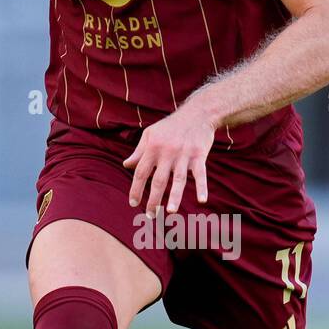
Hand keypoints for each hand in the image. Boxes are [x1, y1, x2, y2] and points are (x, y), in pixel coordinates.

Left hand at [123, 100, 214, 214]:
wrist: (197, 113)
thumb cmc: (171, 126)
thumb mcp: (151, 134)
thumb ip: (139, 151)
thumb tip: (126, 165)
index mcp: (153, 147)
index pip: (141, 172)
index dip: (136, 188)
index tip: (133, 203)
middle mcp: (167, 152)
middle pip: (159, 180)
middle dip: (153, 199)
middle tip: (149, 215)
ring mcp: (184, 155)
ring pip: (178, 180)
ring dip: (174, 197)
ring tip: (169, 212)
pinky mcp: (200, 155)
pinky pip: (200, 174)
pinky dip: (202, 187)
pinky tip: (202, 201)